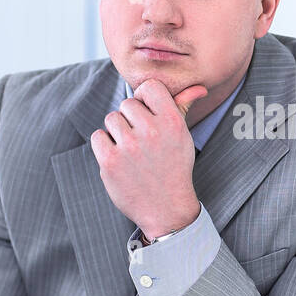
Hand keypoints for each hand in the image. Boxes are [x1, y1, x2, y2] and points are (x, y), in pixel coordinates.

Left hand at [90, 78, 207, 239]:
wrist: (166, 209)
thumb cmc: (174, 168)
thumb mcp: (182, 137)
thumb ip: (183, 108)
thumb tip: (198, 88)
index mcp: (172, 121)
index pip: (149, 87)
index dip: (145, 99)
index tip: (148, 115)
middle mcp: (151, 131)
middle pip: (127, 103)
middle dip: (131, 119)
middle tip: (142, 141)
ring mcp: (129, 147)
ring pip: (111, 119)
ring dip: (117, 133)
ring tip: (132, 151)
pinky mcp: (109, 161)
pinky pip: (98, 136)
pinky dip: (104, 146)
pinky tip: (120, 159)